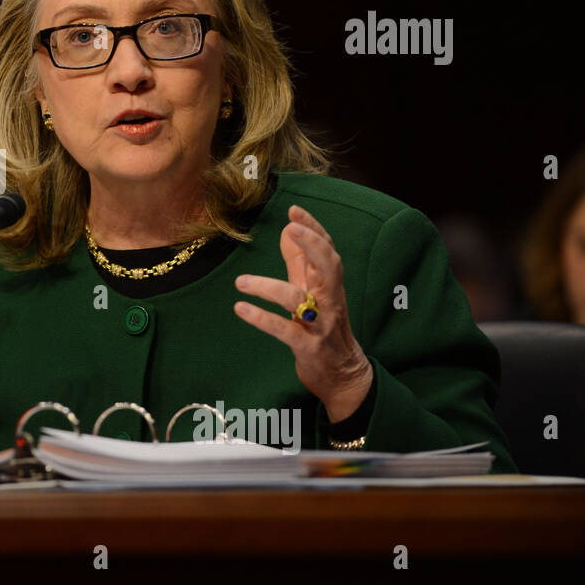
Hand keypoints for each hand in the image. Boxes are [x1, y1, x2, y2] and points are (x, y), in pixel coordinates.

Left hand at [232, 204, 372, 420]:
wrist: (343, 374)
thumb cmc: (324, 326)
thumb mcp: (313, 292)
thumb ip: (300, 262)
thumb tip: (287, 230)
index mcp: (329, 284)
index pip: (327, 250)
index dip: (314, 229)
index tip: (295, 211)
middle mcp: (329, 299)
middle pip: (329, 266)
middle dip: (313, 245)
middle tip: (292, 228)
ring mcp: (320, 323)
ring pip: (299, 299)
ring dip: (268, 287)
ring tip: (240, 282)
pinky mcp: (308, 346)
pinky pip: (285, 330)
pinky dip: (262, 319)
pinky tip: (241, 309)